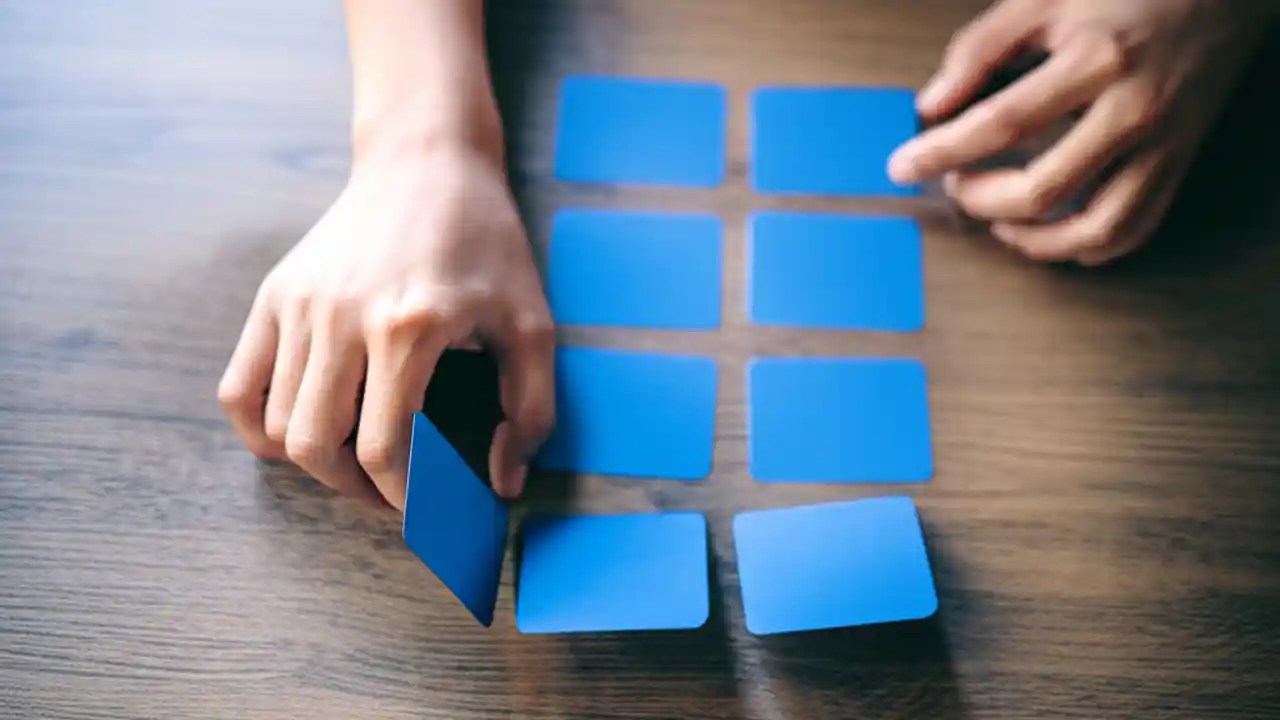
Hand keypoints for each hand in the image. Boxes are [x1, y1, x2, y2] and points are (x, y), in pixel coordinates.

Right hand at [218, 145, 554, 507]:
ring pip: (278, 427)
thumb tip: (502, 484)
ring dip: (318, 468)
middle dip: (359, 494)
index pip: (384, 450)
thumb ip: (530, 410)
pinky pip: (239, 389)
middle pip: (319, 449)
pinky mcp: (273, 296)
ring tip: (361, 470)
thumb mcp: (532, 321)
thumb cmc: (487, 243)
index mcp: (410, 326)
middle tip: (396, 499)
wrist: (427, 161)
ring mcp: (298, 306)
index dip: (406, 501)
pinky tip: (303, 436)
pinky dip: (260, 430)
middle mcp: (342, 317)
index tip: (431, 514)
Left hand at [889, 0, 1262, 264]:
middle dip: (981, 198)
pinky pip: (1135, 228)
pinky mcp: (1178, 162)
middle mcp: (1133, 109)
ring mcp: (1162, 143)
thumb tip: (931, 103)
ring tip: (998, 222)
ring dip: (1034, 240)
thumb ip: (981, 48)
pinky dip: (1088, 246)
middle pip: (1042, 187)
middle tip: (953, 184)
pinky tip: (1052, 233)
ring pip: (1096, 227)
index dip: (942, 151)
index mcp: (1096, 59)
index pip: (1002, 124)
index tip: (904, 166)